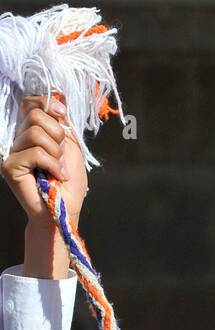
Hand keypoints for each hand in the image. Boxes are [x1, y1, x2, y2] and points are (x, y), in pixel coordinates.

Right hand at [1, 93, 86, 225]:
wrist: (65, 211)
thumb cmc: (68, 185)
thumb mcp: (70, 148)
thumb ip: (62, 124)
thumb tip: (59, 98)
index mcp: (31, 132)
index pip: (30, 104)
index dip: (47, 105)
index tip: (62, 117)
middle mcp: (18, 139)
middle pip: (34, 114)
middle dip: (56, 133)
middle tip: (61, 155)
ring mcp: (12, 152)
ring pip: (35, 132)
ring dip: (55, 152)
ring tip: (59, 169)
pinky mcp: (10, 166)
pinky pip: (35, 152)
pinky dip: (53, 164)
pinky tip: (56, 176)